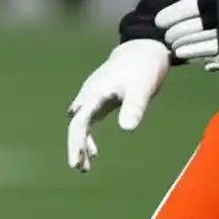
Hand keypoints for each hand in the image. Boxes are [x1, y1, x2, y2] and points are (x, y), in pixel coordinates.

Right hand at [66, 40, 169, 172]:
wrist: (141, 50)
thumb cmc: (142, 68)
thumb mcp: (142, 89)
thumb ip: (134, 108)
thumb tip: (126, 131)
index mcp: (94, 94)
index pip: (79, 122)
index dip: (76, 143)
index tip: (76, 162)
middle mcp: (89, 96)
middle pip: (76, 124)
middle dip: (76, 146)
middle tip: (80, 168)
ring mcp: (93, 97)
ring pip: (81, 124)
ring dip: (81, 143)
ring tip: (86, 166)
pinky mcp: (100, 99)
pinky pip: (88, 121)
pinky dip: (88, 136)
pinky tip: (95, 151)